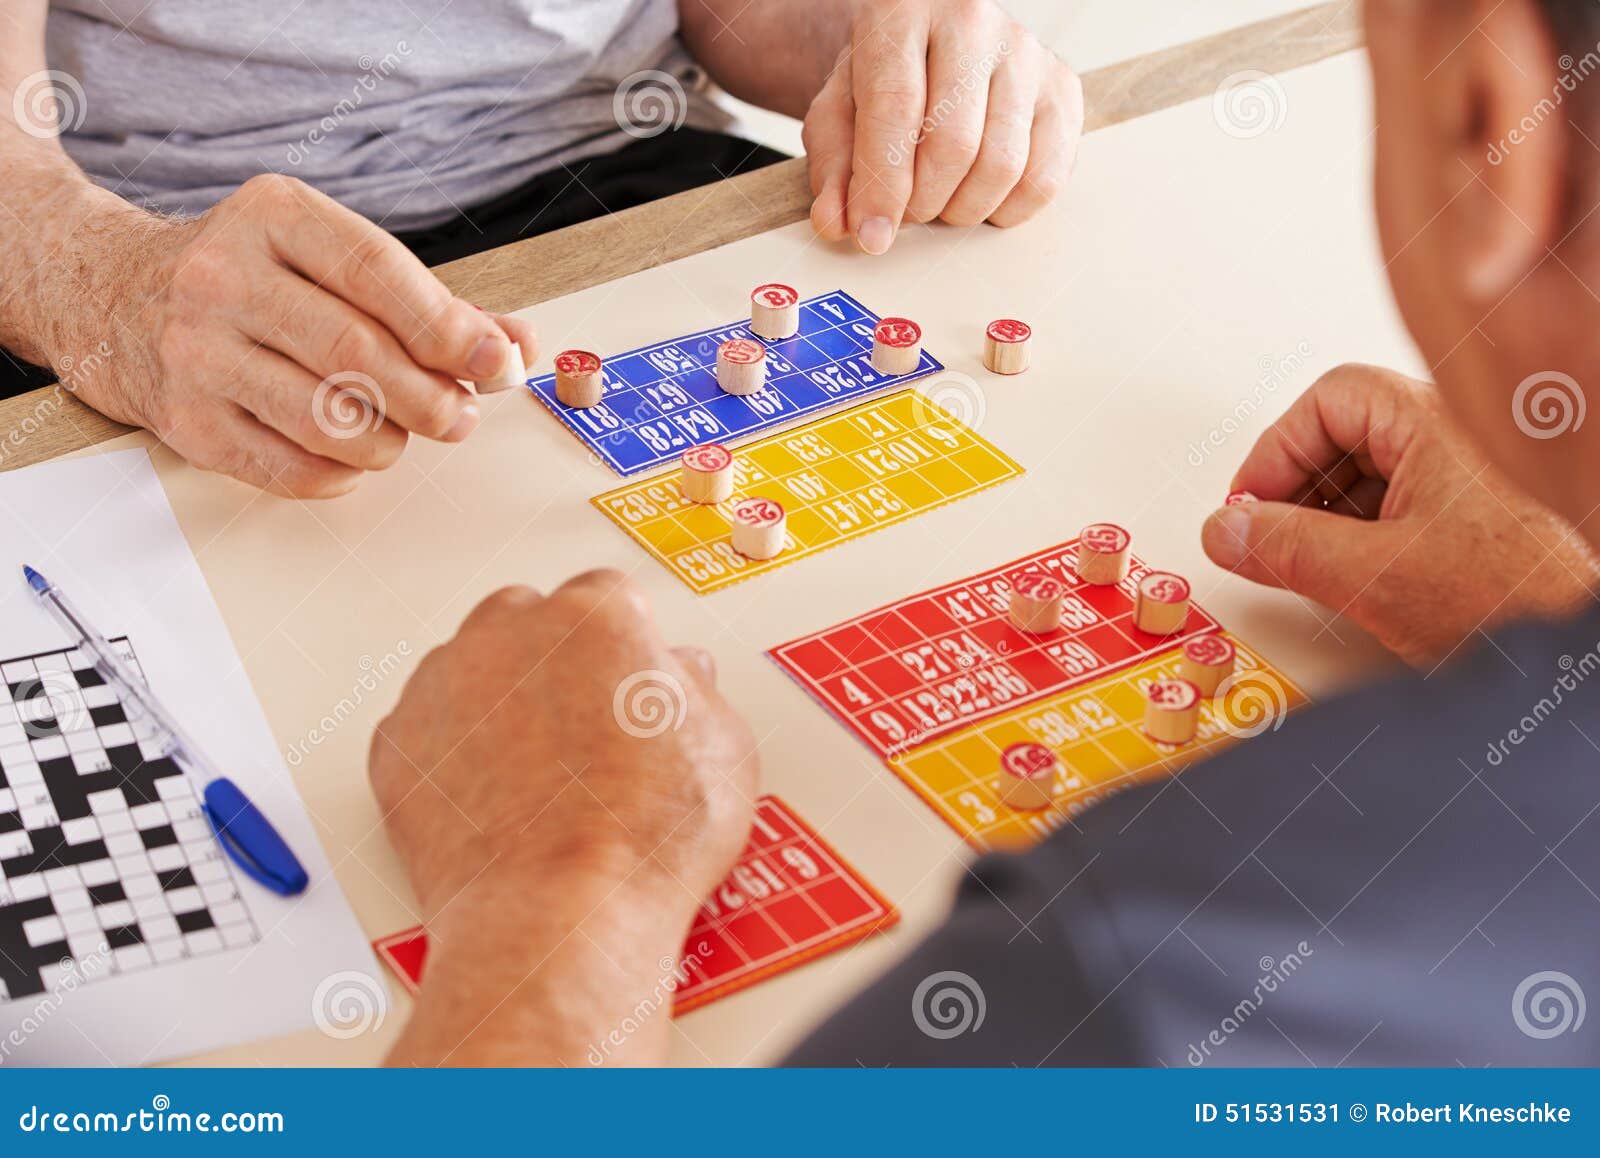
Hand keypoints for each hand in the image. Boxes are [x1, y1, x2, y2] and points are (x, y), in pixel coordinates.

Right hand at [62, 174, 536, 497]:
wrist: (111, 294)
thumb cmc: (251, 277)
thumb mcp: (329, 258)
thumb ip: (430, 302)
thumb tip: (516, 348)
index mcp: (273, 217)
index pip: (377, 274)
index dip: (450, 329)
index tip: (497, 365)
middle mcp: (223, 277)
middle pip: (357, 353)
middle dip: (431, 397)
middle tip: (461, 416)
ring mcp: (196, 352)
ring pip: (328, 418)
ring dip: (390, 440)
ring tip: (403, 432)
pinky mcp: (186, 421)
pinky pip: (291, 468)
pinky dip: (344, 473)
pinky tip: (354, 455)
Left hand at [370, 571, 758, 1064]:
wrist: (559, 916)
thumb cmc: (641, 839)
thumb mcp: (724, 749)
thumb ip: (697, 689)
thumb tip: (682, 678)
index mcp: (596, 615)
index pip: (610, 599)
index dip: (625, 647)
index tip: (631, 681)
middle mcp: (511, 631)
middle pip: (531, 618)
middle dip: (555, 659)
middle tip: (587, 726)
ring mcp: (445, 684)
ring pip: (474, 666)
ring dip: (501, 699)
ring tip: (540, 770)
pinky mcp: (399, 743)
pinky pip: (428, 727)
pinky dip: (453, 752)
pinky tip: (494, 796)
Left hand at [803, 0, 1082, 252]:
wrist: (936, 47)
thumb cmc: (886, 81)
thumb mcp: (841, 112)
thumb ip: (832, 168)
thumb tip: (837, 224)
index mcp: (904, 11)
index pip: (896, 107)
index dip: (882, 183)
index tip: (872, 234)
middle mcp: (973, 22)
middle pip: (953, 144)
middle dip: (923, 203)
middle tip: (907, 212)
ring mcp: (1027, 54)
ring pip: (1002, 166)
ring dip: (963, 210)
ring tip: (940, 201)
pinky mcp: (1063, 89)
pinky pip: (1045, 178)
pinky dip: (1007, 209)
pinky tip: (980, 197)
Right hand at [1201, 363, 1599, 667]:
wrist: (1583, 648)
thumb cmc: (1518, 601)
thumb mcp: (1374, 576)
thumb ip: (1286, 548)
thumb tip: (1226, 530)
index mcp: (1437, 423)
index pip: (1329, 399)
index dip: (1276, 452)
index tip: (1248, 505)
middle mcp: (1459, 438)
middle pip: (1346, 436)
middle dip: (1297, 490)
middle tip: (1266, 538)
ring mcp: (1472, 478)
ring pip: (1372, 476)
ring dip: (1326, 520)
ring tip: (1310, 569)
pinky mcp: (1480, 518)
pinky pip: (1401, 508)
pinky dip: (1363, 540)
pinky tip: (1356, 582)